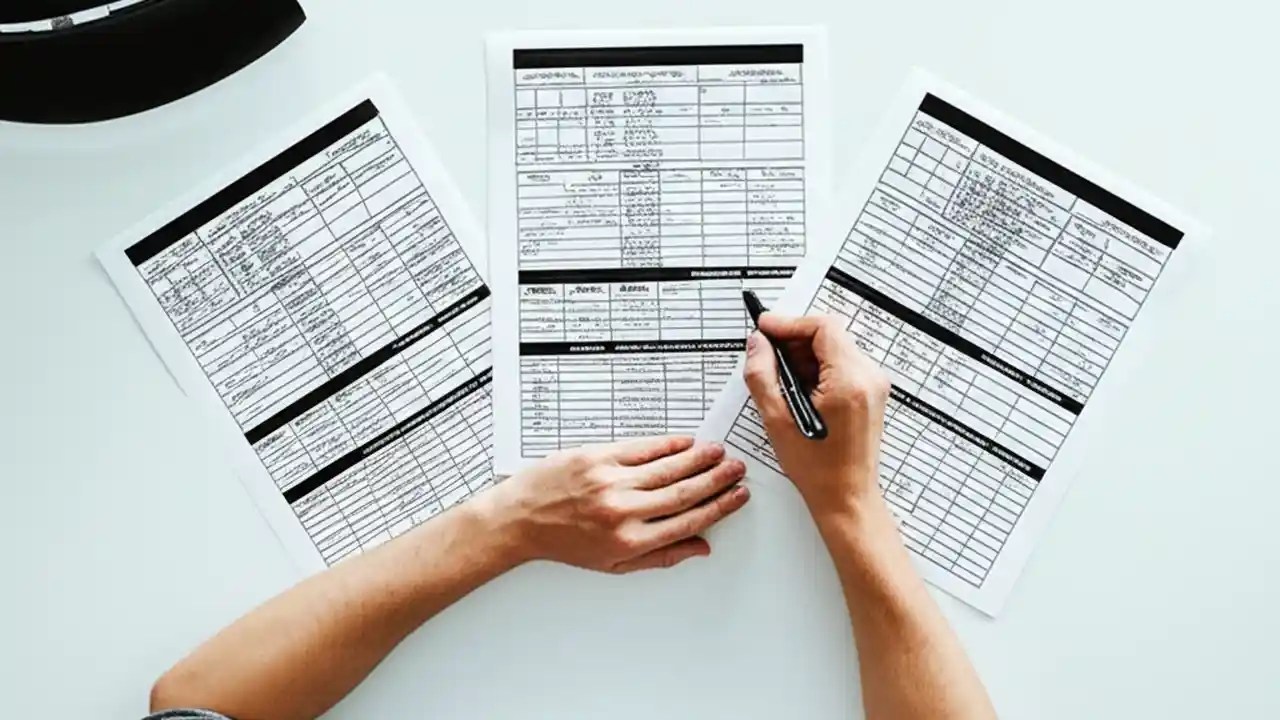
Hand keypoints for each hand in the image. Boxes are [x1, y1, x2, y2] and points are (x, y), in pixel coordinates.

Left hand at [489, 436, 748, 572]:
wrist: (520, 519)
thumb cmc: (564, 542)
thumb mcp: (613, 563)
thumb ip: (661, 556)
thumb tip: (700, 547)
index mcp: (630, 541)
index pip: (688, 522)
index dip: (718, 508)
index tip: (736, 497)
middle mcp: (623, 511)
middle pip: (684, 492)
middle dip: (716, 480)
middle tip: (736, 470)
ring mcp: (610, 481)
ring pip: (667, 467)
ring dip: (698, 459)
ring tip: (718, 453)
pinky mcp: (596, 457)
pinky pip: (641, 448)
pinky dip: (667, 444)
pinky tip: (685, 442)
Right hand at [742, 312, 890, 522]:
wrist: (847, 498)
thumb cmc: (818, 469)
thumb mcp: (778, 420)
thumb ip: (762, 375)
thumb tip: (758, 345)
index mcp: (849, 381)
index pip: (822, 327)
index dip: (789, 323)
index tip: (765, 328)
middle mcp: (868, 378)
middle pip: (829, 335)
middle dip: (795, 341)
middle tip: (767, 356)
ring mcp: (874, 385)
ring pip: (835, 348)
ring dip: (805, 356)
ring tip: (782, 381)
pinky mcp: (871, 393)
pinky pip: (842, 364)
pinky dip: (818, 368)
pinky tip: (800, 390)